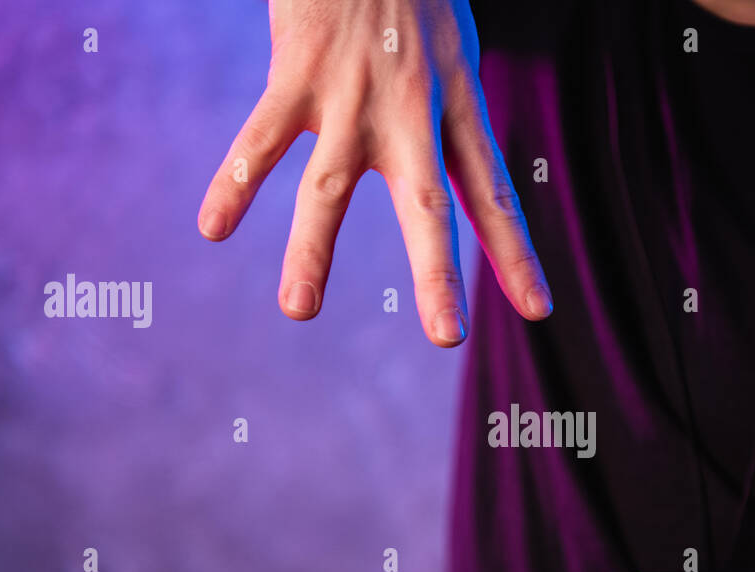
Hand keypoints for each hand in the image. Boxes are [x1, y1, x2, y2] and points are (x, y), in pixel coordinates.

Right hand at [198, 0, 551, 343]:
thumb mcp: (453, 51)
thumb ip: (451, 121)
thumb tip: (456, 188)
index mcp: (458, 103)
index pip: (493, 193)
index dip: (516, 254)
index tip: (540, 311)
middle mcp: (410, 107)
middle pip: (428, 202)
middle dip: (437, 273)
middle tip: (447, 337)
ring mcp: (350, 93)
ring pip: (329, 185)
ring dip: (310, 251)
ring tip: (299, 311)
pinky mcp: (296, 71)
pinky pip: (261, 138)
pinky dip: (235, 182)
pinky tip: (214, 228)